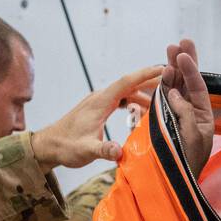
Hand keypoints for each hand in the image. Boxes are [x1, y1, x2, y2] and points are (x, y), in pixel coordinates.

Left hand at [30, 65, 161, 170]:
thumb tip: (120, 151)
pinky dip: (133, 102)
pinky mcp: (97, 108)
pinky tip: (142, 111)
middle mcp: (100, 97)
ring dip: (144, 95)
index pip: (126, 82)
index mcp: (100, 102)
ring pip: (126, 92)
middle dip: (151, 82)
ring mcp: (98, 101)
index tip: (163, 69)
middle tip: (172, 82)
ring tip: (162, 102)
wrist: (48, 145)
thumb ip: (103, 150)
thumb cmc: (66, 147)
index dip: (145, 74)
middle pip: (130, 84)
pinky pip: (120, 99)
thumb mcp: (86, 150)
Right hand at [162, 39, 214, 175]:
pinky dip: (163, 86)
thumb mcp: (191, 137)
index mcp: (202, 117)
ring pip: (174, 88)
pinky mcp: (163, 121)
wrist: (174, 182)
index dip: (191, 69)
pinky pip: (163, 100)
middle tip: (181, 41)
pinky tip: (163, 72)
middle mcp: (190, 114)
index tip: (184, 53)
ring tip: (170, 50)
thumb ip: (184, 113)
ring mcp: (176, 116)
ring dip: (172, 69)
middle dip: (184, 62)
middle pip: (187, 83)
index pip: (198, 88)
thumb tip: (173, 92)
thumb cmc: (187, 162)